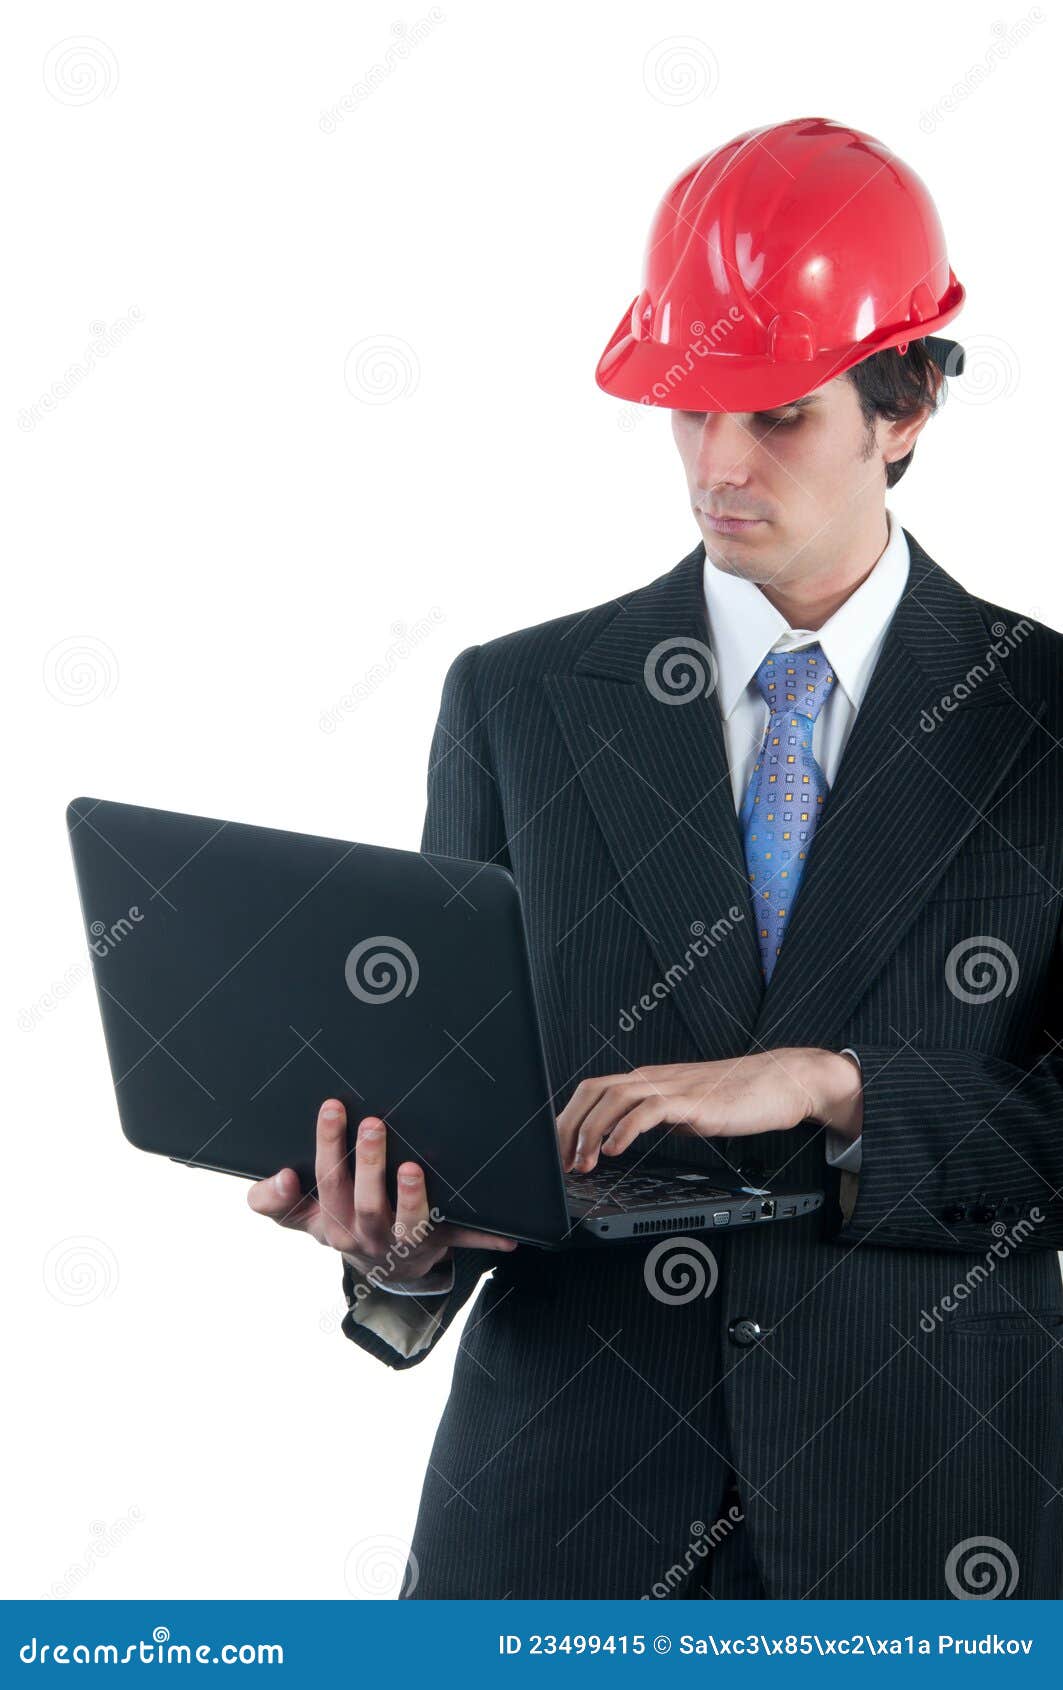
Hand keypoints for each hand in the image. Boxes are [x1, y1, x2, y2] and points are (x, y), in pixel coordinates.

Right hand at [247, 1100, 517, 1284]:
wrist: (382, 1268)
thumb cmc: (340, 1220)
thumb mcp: (301, 1217)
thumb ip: (273, 1200)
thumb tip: (278, 1180)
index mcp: (330, 1223)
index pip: (318, 1190)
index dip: (309, 1172)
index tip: (306, 1148)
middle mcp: (367, 1234)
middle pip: (362, 1202)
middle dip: (367, 1163)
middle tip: (373, 1123)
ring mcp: (405, 1241)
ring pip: (407, 1224)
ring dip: (412, 1197)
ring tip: (414, 1168)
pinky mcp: (440, 1243)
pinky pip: (464, 1238)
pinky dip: (486, 1234)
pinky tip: (509, 1233)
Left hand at [556, 1047, 862, 1172]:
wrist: (779, 1083)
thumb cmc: (736, 1097)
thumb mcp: (684, 1108)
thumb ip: (656, 1117)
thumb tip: (627, 1136)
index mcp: (648, 1080)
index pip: (594, 1090)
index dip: (569, 1118)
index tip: (558, 1150)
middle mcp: (653, 1078)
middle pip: (593, 1090)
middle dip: (569, 1126)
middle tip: (561, 1161)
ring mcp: (671, 1086)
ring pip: (613, 1097)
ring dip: (590, 1131)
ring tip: (583, 1161)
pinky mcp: (691, 1100)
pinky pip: (648, 1109)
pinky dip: (625, 1128)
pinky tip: (616, 1149)